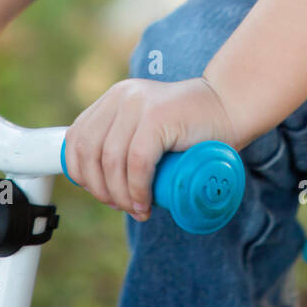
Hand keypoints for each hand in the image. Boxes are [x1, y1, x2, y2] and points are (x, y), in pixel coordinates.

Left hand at [63, 76, 239, 221]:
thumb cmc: (193, 128)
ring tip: (137, 209)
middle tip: (121, 206)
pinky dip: (136, 190)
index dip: (80, 173)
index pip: (76, 138)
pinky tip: (144, 203)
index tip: (99, 192)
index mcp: (114, 99)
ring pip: (110, 162)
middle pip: (89, 153)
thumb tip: (100, 184)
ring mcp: (137, 104)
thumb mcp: (148, 129)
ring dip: (120, 195)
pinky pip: (135, 163)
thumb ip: (127, 141)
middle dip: (99, 189)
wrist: (230, 107)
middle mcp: (122, 97)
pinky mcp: (156, 117)